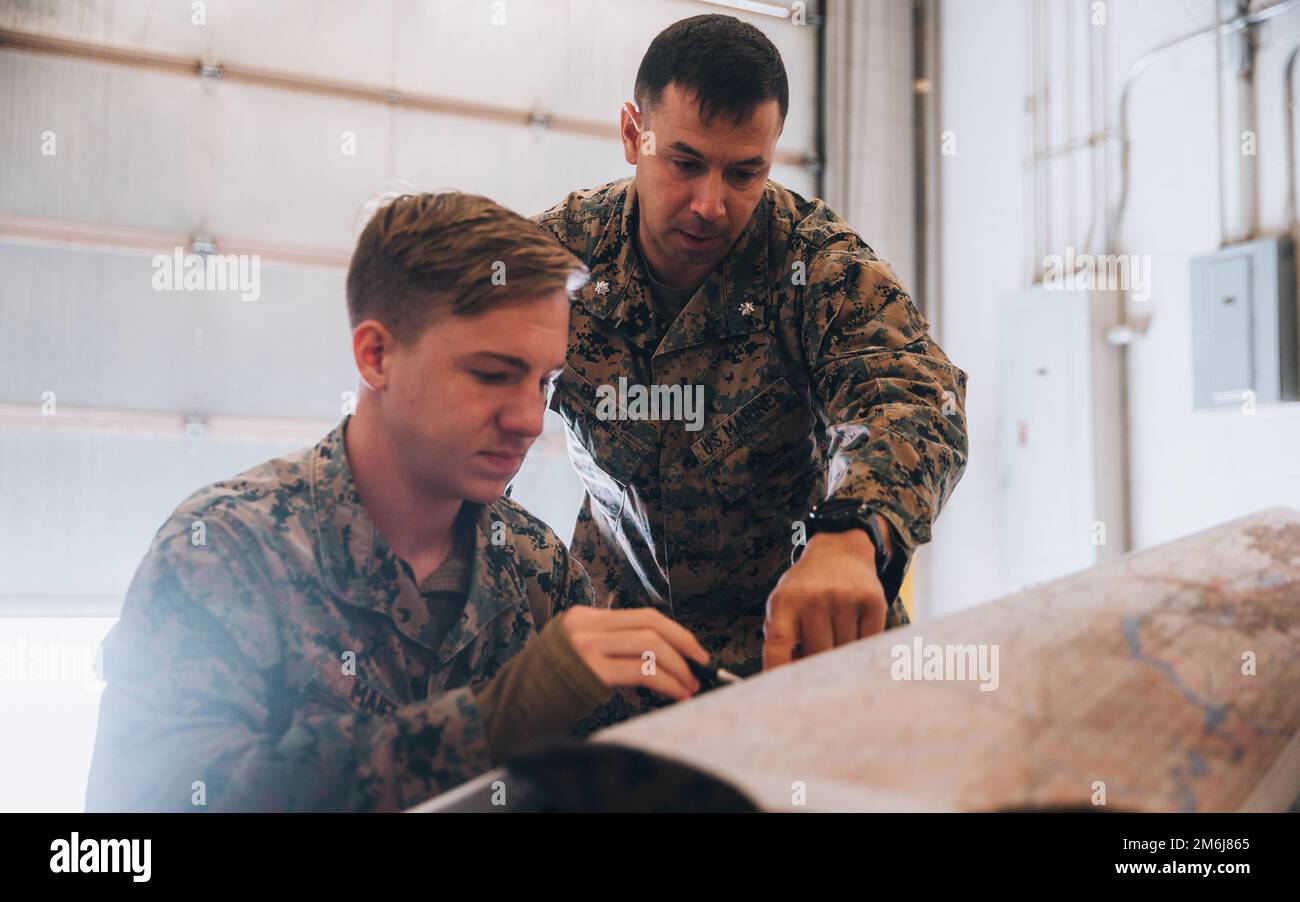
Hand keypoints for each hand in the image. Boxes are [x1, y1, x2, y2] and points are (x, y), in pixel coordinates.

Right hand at [561, 605, 709, 700]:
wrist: (510, 710)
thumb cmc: (548, 689)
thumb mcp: (575, 655)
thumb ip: (609, 647)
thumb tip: (660, 657)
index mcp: (585, 617)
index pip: (642, 616)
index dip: (675, 632)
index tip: (695, 651)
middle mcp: (586, 626)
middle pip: (651, 625)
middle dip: (684, 646)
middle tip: (702, 667)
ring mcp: (586, 646)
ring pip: (651, 646)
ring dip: (678, 669)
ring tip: (690, 687)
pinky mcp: (590, 670)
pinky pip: (642, 670)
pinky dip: (667, 682)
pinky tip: (677, 694)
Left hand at [763, 526, 887, 669]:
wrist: (840, 551)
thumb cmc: (806, 588)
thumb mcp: (783, 603)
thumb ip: (779, 637)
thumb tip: (785, 679)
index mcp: (785, 602)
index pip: (777, 645)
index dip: (777, 672)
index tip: (779, 694)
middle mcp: (814, 598)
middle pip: (817, 655)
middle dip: (816, 666)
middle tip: (818, 663)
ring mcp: (845, 599)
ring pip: (844, 653)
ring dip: (840, 655)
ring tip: (835, 635)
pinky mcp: (872, 601)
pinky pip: (867, 644)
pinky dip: (861, 647)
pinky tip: (853, 630)